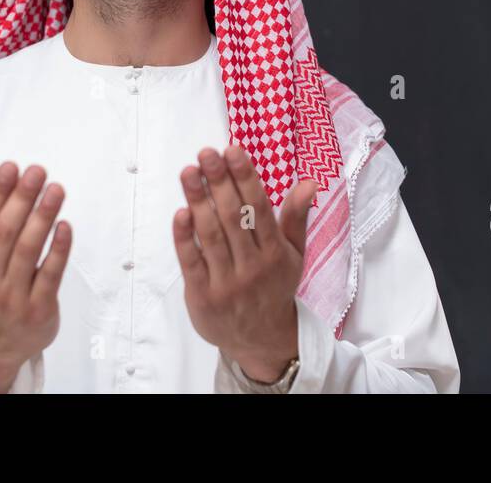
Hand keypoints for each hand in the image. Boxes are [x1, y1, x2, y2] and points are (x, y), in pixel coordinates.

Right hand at [0, 162, 70, 392]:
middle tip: (38, 172)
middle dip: (22, 199)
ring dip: (43, 218)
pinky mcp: (38, 309)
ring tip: (56, 190)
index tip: (11, 167)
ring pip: (28, 251)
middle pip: (5, 233)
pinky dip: (58, 250)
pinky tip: (65, 226)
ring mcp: (12, 296)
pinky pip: (50, 276)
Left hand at [172, 145, 318, 382]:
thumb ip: (296, 217)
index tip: (232, 150)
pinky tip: (181, 212)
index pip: (260, 208)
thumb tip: (310, 182)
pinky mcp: (203, 295)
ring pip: (211, 235)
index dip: (245, 178)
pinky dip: (185, 237)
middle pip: (233, 217)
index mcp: (275, 252)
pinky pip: (192, 261)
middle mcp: (253, 266)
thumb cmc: (275, 287)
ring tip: (189, 171)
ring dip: (198, 200)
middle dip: (219, 181)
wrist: (262, 340)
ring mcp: (227, 282)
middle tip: (206, 152)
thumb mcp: (294, 254)